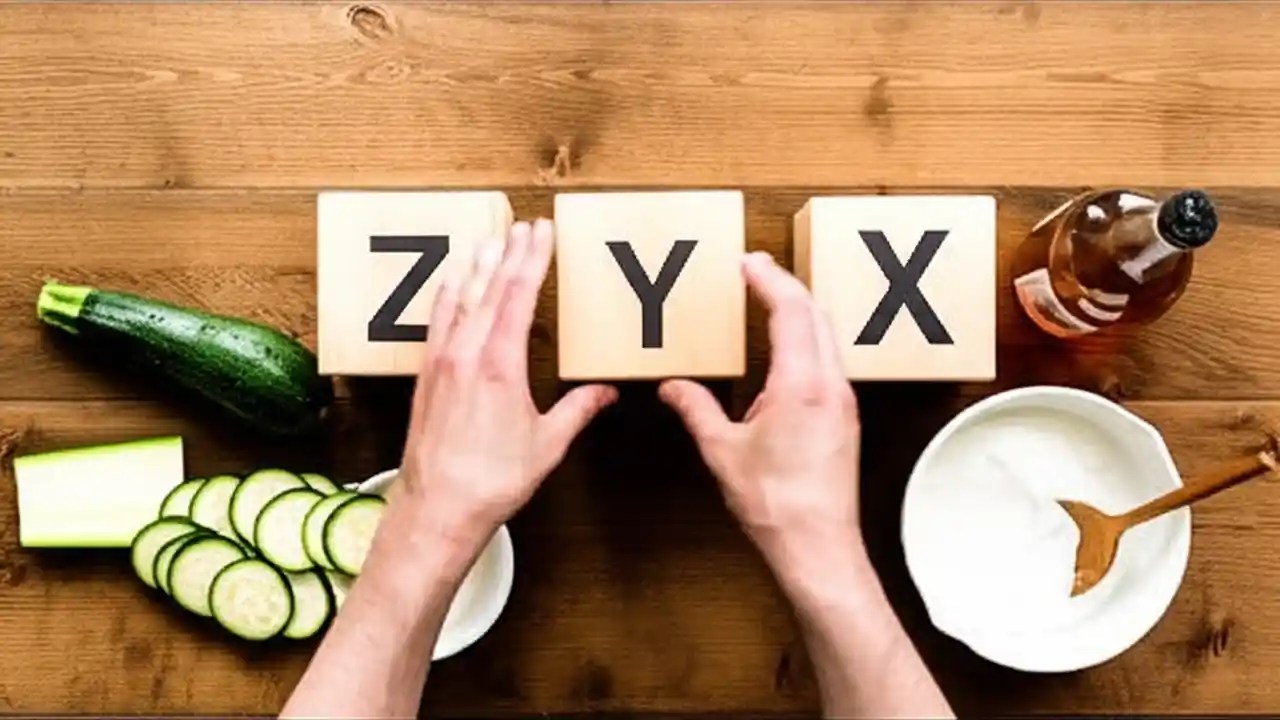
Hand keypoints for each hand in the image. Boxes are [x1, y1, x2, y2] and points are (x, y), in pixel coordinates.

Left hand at [395, 219, 617, 543]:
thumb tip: (606, 392)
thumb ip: (579, 410)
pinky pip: (437, 321)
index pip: (518, 295)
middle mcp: (466, 353)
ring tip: (488, 238)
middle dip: (509, 253)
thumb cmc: (493, 480)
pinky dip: (448, 295)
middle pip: (489, 288)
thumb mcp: (548, 444)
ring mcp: (441, 361)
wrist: (437, 507)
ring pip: (460, 298)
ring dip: (476, 265)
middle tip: (523, 225)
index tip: (541, 232)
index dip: (532, 260)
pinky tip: (451, 284)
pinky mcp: (426, 376)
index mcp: (501, 363)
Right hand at [659, 252, 862, 575]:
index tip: (748, 262)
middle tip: (756, 271)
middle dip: (786, 286)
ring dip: (800, 312)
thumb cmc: (777, 505)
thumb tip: (674, 388)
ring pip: (827, 336)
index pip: (790, 310)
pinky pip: (829, 362)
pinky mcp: (845, 418)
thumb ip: (697, 410)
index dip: (768, 279)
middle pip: (816, 314)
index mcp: (801, 384)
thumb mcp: (723, 451)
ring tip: (770, 301)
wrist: (819, 546)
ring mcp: (843, 402)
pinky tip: (786, 352)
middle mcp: (830, 386)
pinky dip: (807, 341)